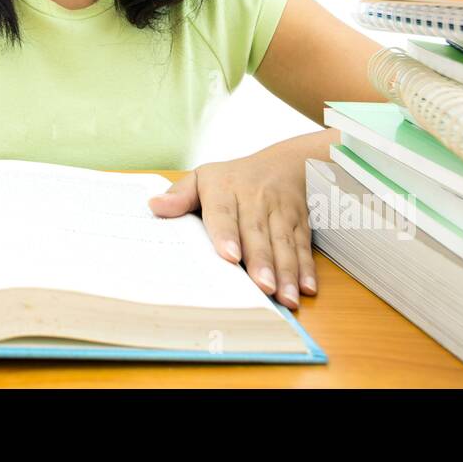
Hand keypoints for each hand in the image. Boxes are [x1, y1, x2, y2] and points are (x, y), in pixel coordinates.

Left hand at [148, 146, 316, 308]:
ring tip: (286, 297)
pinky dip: (307, 269)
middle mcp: (255, 199)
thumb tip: (154, 206)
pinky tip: (307, 289)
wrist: (284, 163)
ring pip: (284, 242)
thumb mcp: (203, 178)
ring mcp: (280, 211)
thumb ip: (180, 195)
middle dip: (261, 261)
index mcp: (224, 189)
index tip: (229, 256)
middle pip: (258, 233)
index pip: (224, 213)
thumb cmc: (232, 179)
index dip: (227, 234)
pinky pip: (304, 246)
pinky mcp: (300, 223)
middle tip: (263, 287)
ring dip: (287, 271)